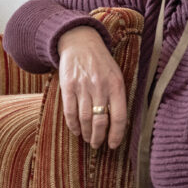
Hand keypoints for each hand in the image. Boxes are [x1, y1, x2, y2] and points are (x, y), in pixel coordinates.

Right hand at [57, 25, 127, 149]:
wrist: (80, 42)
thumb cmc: (101, 62)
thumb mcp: (116, 75)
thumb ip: (117, 96)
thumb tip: (117, 123)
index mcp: (116, 85)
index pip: (119, 116)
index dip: (116, 134)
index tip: (113, 145)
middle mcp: (100, 87)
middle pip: (100, 121)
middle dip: (99, 137)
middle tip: (98, 145)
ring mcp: (83, 86)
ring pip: (85, 119)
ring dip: (87, 133)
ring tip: (89, 139)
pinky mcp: (68, 86)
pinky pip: (70, 111)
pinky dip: (73, 125)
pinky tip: (76, 131)